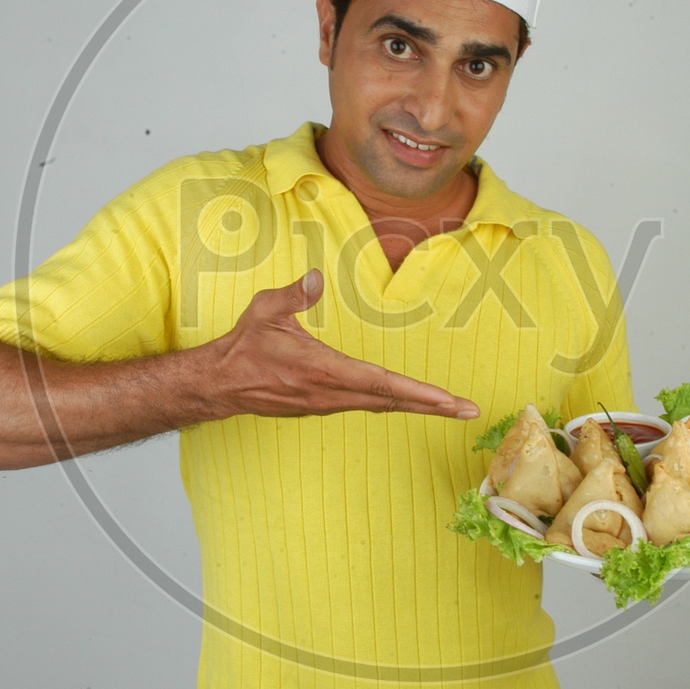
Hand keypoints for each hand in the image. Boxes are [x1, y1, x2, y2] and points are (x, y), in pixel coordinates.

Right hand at [207, 270, 479, 419]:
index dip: (418, 393)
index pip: (380, 384)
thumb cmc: (245, 346)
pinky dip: (391, 402)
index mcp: (322, 370)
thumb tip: (313, 278)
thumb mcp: (265, 311)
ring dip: (416, 406)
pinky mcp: (322, 405)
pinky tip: (408, 400)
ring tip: (449, 407)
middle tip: (469, 410)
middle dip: (433, 406)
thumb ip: (293, 295)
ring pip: (380, 405)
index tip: (448, 400)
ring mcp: (326, 403)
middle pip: (391, 401)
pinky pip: (365, 404)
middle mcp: (329, 393)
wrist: (220, 384)